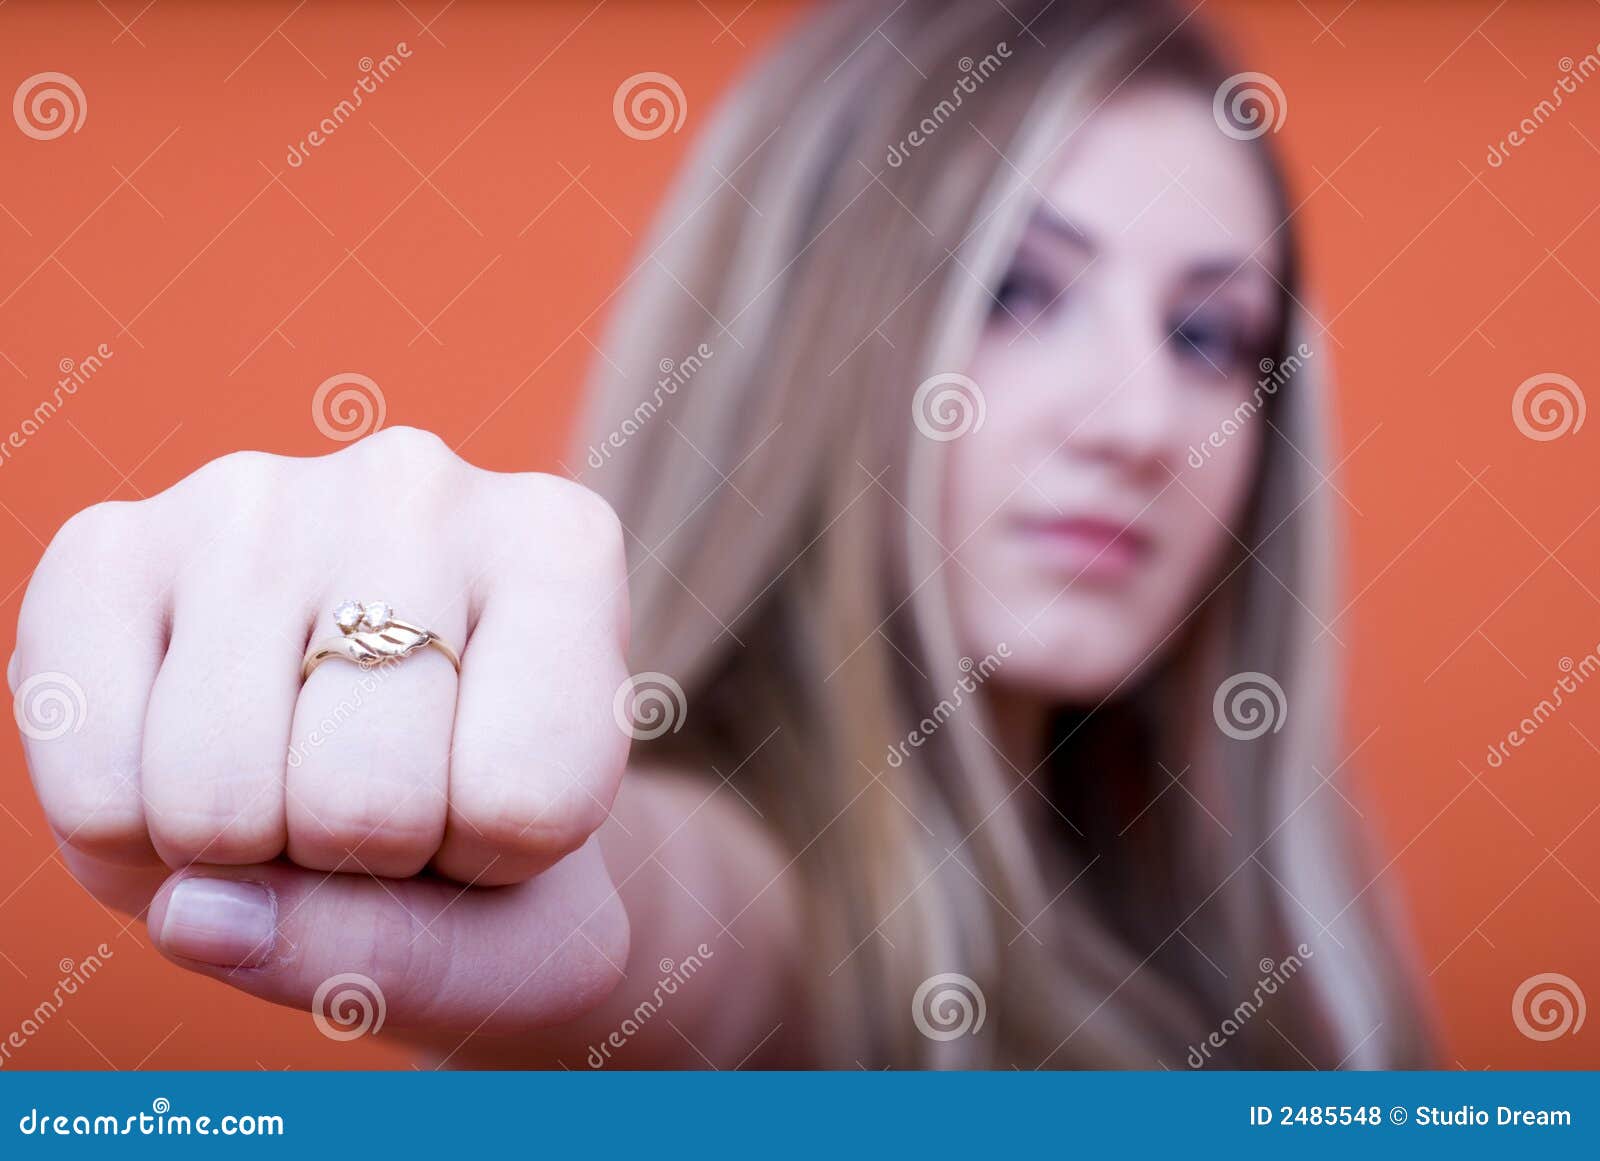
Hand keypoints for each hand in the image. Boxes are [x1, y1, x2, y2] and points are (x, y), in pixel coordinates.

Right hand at [10, 427, 631, 1032]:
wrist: (385, 766)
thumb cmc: (482, 842)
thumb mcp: (518, 933)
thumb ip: (402, 957)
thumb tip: (195, 909)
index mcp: (561, 550)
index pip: (527, 801)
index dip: (494, 863)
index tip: (494, 806)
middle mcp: (416, 487)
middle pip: (364, 801)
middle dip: (361, 863)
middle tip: (380, 799)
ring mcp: (254, 500)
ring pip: (217, 795)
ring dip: (244, 855)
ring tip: (290, 776)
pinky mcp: (109, 545)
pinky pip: (91, 778)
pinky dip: (130, 840)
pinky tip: (193, 761)